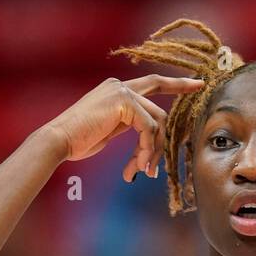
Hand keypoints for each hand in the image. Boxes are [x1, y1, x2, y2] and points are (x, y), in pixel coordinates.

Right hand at [43, 74, 204, 180]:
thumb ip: (129, 125)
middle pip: (159, 109)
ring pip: (156, 122)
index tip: (198, 84)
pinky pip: (148, 128)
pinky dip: (146, 149)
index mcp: (117, 90)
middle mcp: (121, 85)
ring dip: (152, 151)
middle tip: (162, 155)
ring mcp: (122, 91)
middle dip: (165, 134)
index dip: (176, 84)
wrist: (57, 141)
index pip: (153, 83)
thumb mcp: (109, 131)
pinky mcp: (123, 101)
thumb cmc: (77, 141)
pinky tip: (138, 165)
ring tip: (142, 171)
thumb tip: (149, 141)